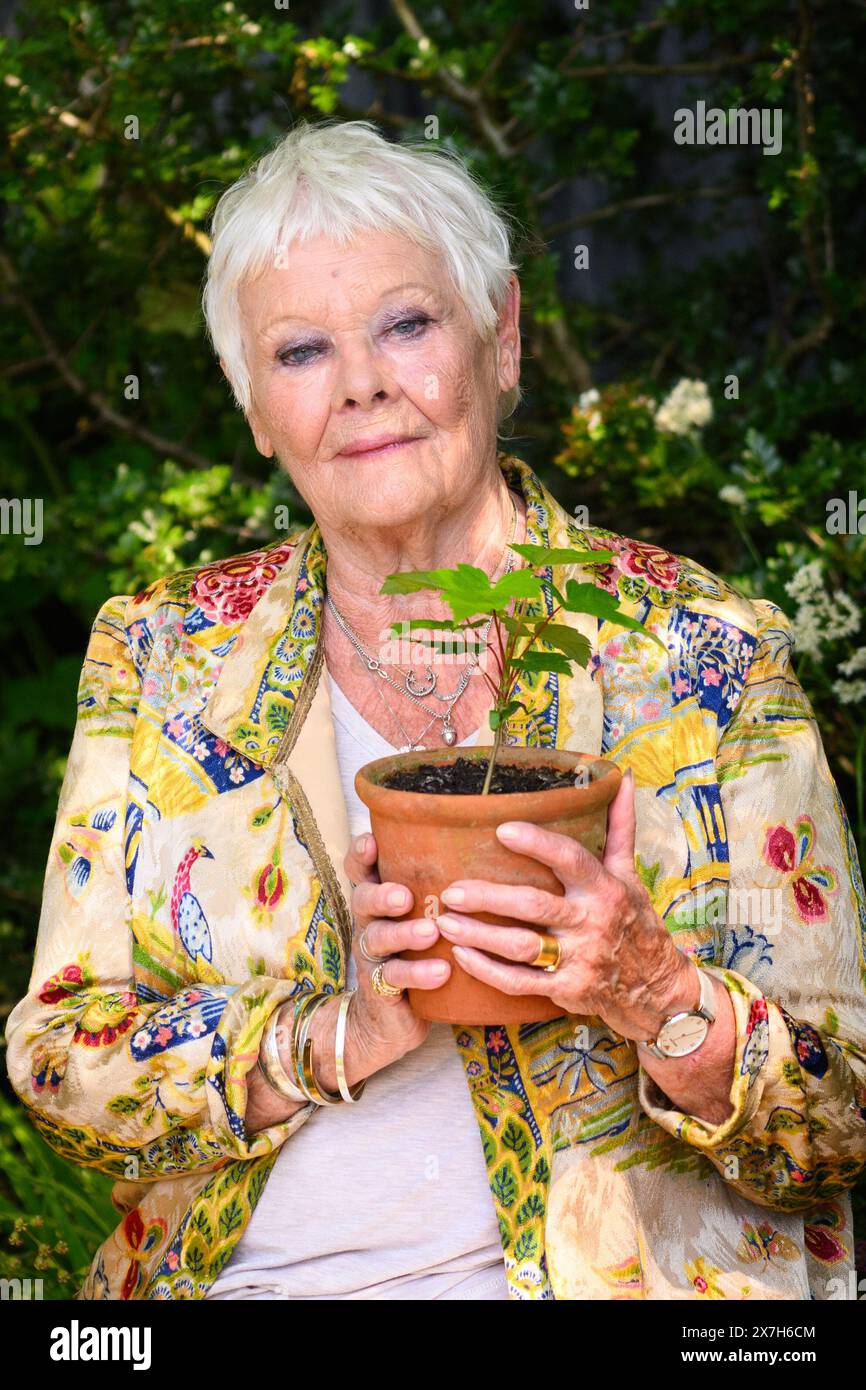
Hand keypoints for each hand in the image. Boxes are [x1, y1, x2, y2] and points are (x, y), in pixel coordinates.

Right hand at [339, 832, 452, 1073]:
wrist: (389, 1022)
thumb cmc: (417, 956)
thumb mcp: (422, 920)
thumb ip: (438, 892)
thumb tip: (492, 853)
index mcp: (380, 901)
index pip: (361, 871)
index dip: (361, 855)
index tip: (372, 840)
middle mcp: (370, 923)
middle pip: (362, 900)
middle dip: (382, 895)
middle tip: (405, 896)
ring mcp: (372, 957)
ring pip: (378, 938)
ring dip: (404, 933)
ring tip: (430, 932)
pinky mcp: (381, 988)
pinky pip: (394, 978)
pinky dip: (418, 973)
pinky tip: (441, 971)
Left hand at [434, 770, 696, 1043]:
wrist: (656, 988)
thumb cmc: (635, 921)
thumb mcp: (630, 874)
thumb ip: (619, 826)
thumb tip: (620, 777)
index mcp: (605, 889)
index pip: (570, 859)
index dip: (538, 844)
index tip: (502, 830)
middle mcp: (592, 922)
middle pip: (535, 906)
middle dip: (489, 898)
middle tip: (452, 890)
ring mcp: (579, 959)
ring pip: (521, 946)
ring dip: (479, 935)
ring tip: (445, 922)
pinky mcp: (566, 989)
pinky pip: (520, 983)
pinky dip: (487, 971)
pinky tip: (461, 955)